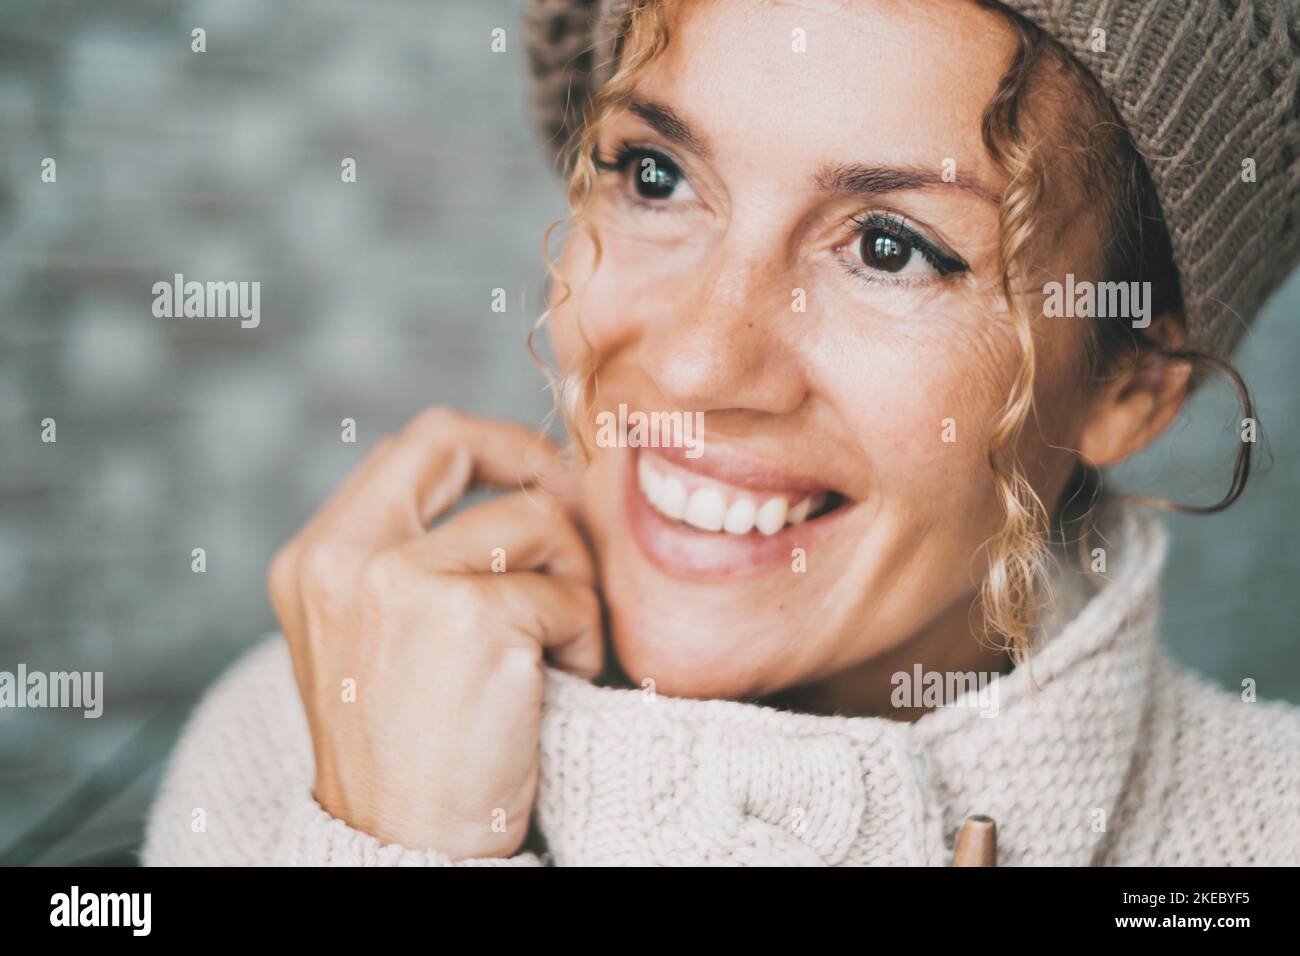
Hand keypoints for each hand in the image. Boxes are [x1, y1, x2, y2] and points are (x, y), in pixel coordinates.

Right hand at [268, 407, 601, 857]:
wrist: (403, 852)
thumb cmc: (409, 754)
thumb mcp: (379, 640)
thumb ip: (418, 559)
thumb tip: (519, 489)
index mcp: (316, 558)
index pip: (413, 446)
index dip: (490, 447)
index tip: (538, 483)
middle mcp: (345, 556)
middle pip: (455, 438)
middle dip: (532, 463)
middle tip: (573, 513)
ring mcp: (400, 580)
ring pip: (535, 521)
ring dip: (571, 581)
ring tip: (558, 647)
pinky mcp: (469, 616)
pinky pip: (567, 593)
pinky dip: (584, 634)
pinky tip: (560, 682)